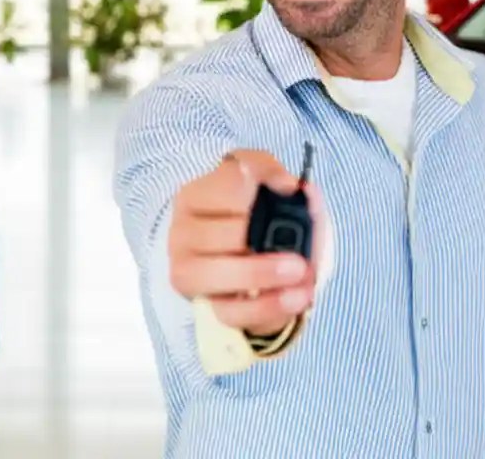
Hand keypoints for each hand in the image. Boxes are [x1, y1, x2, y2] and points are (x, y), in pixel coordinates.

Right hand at [168, 149, 318, 335]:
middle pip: (214, 237)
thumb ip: (270, 171)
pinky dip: (266, 307)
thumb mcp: (259, 177)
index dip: (254, 192)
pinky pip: (230, 313)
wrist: (244, 250)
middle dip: (259, 242)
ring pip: (214, 277)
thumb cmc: (248, 208)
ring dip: (260, 275)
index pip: (221, 189)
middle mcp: (183, 234)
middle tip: (298, 251)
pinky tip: (297, 297)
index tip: (285, 191)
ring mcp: (190, 272)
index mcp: (193, 196)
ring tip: (301, 273)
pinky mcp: (206, 305)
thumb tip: (287, 186)